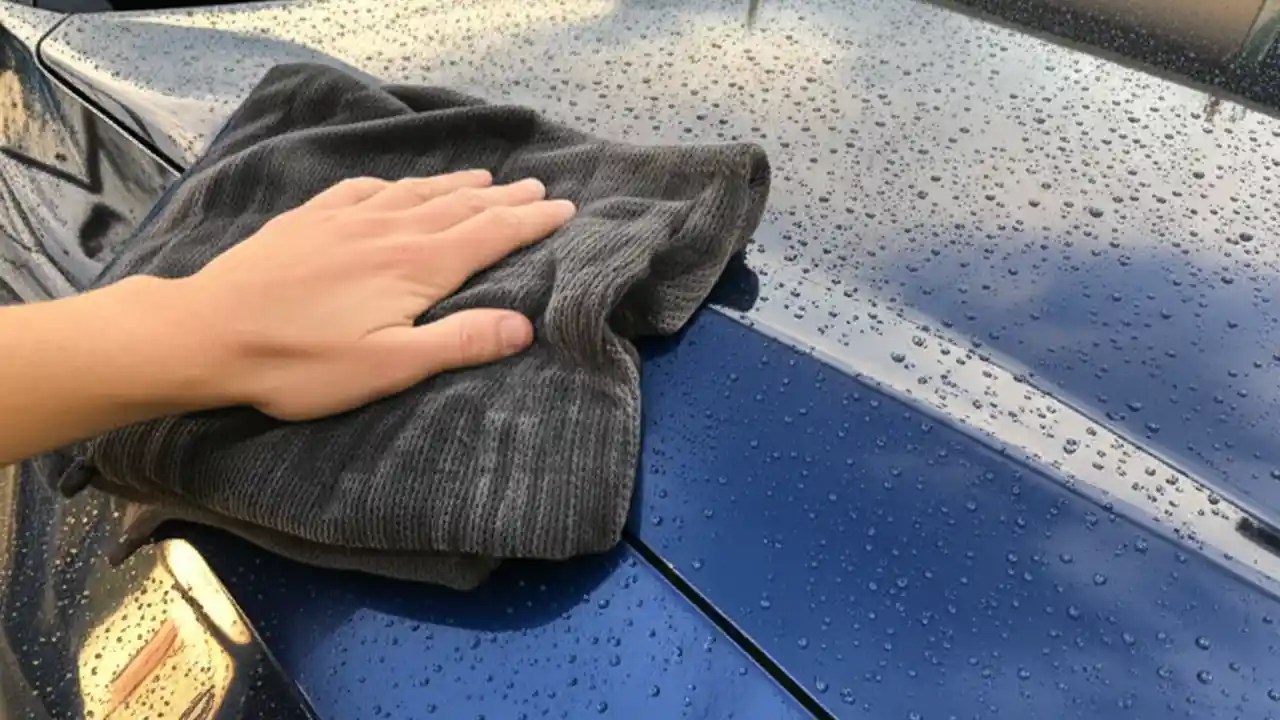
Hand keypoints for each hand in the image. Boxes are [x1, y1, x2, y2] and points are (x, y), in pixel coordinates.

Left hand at [179, 169, 573, 419]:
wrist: (207, 332)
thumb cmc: (301, 363)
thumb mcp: (389, 367)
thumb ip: (459, 342)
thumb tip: (525, 325)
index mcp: (417, 266)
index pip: (490, 234)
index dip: (531, 221)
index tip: (564, 208)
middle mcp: (389, 230)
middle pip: (461, 206)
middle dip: (504, 198)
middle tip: (537, 187)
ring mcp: (346, 217)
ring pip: (417, 192)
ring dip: (457, 185)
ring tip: (485, 177)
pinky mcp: (309, 218)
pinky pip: (366, 188)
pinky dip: (397, 183)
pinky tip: (398, 185)